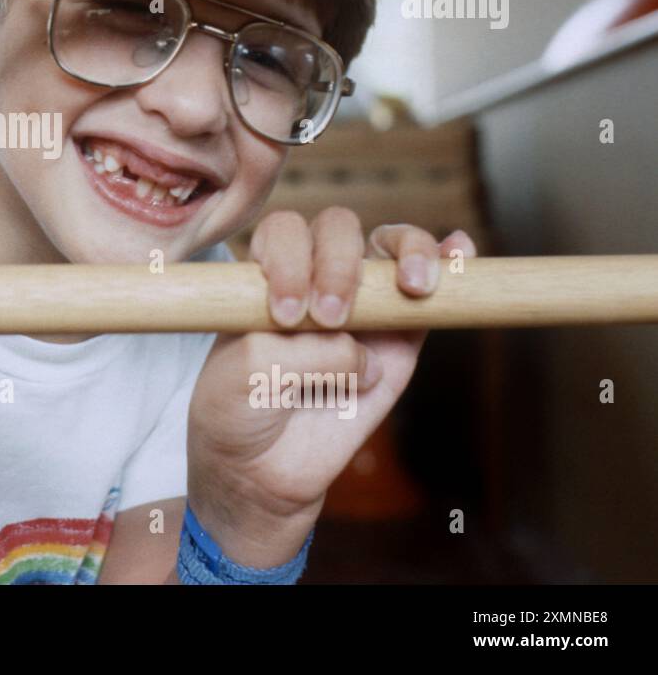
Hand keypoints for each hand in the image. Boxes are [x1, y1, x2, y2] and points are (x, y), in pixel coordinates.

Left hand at [186, 207, 477, 564]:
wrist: (261, 469)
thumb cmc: (238, 411)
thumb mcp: (247, 372)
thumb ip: (302, 350)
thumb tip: (365, 354)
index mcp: (264, 275)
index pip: (285, 230)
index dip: (291, 258)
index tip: (285, 315)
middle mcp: (312, 278)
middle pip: (338, 228)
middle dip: (339, 264)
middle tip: (329, 317)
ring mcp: (360, 304)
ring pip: (391, 245)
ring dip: (408, 249)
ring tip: (412, 284)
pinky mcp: (401, 337)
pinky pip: (432, 292)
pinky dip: (450, 261)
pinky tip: (459, 254)